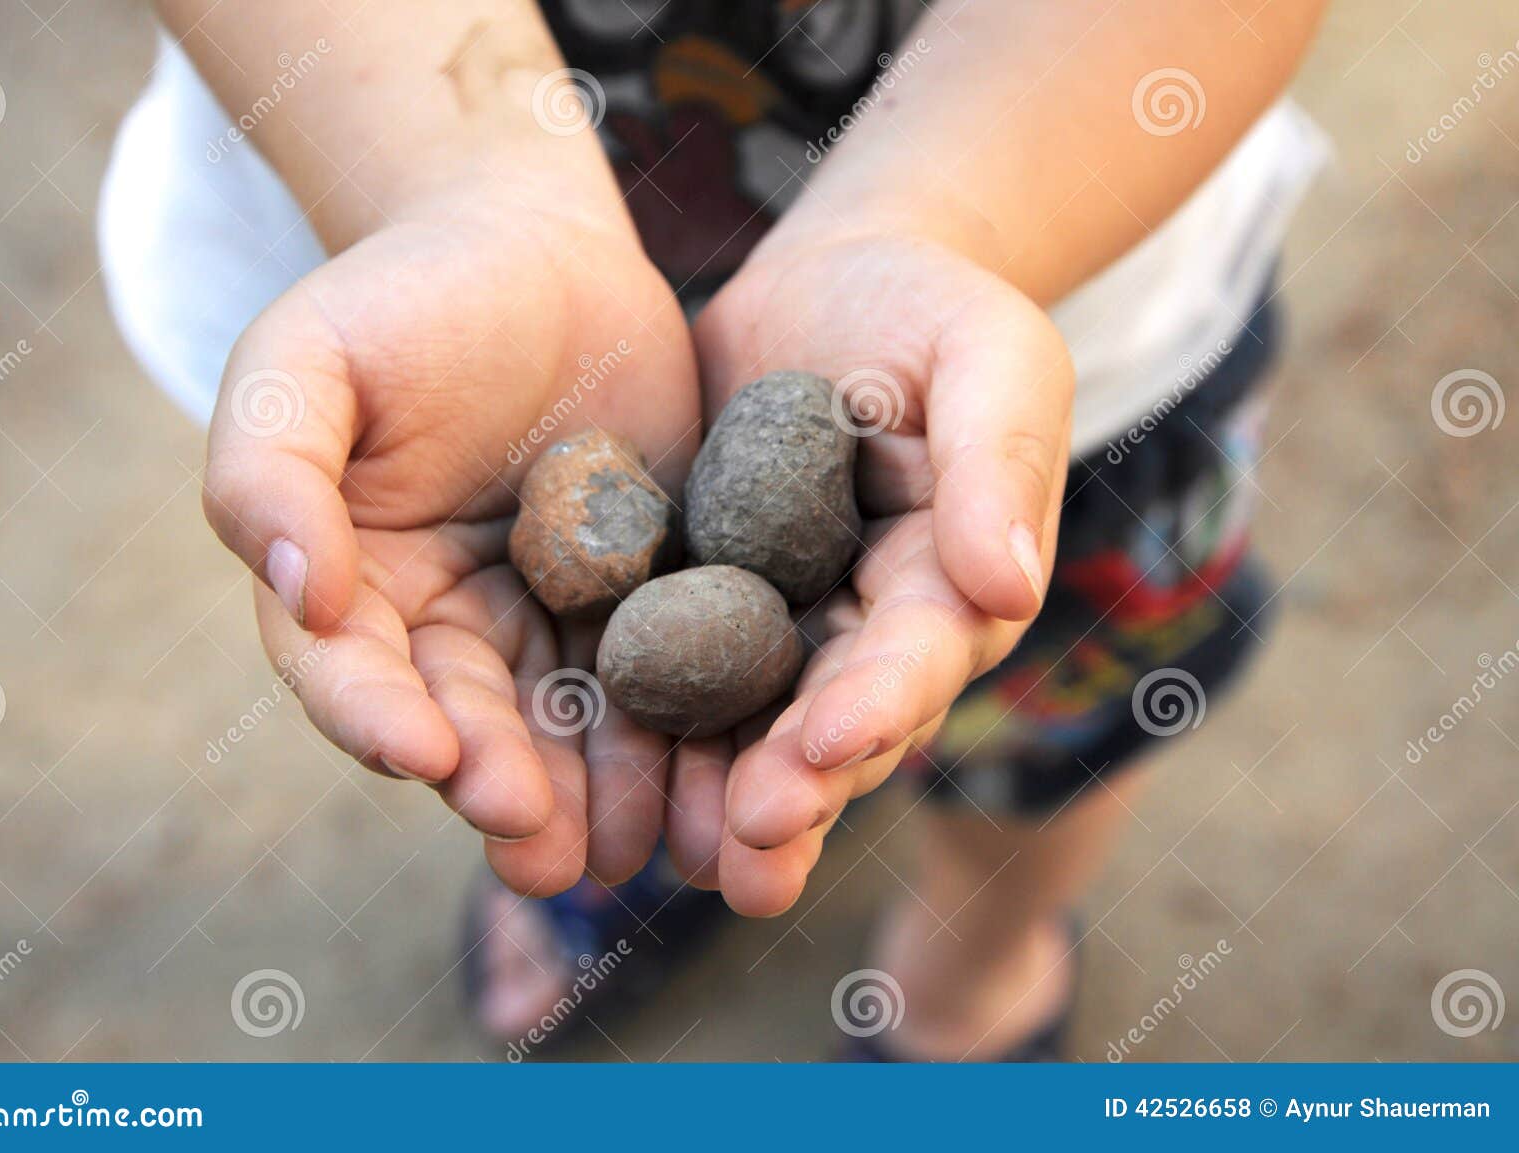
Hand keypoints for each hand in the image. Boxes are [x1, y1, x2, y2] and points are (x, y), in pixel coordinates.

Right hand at [203, 193, 699, 895]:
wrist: (533, 249)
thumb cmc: (401, 296)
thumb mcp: (305, 361)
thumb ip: (271, 470)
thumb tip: (295, 594)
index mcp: (354, 589)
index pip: (353, 673)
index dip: (379, 720)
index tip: (429, 757)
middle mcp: (449, 627)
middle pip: (470, 725)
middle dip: (502, 788)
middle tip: (542, 847)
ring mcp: (551, 620)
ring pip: (569, 724)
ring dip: (594, 793)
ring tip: (628, 852)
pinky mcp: (642, 600)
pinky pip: (661, 674)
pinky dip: (680, 731)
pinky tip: (708, 780)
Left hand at [675, 232, 1073, 914]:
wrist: (828, 289)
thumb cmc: (928, 309)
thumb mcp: (989, 356)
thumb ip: (999, 460)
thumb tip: (1006, 590)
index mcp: (950, 587)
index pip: (917, 654)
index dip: (878, 705)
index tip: (827, 746)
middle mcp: (867, 632)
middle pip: (834, 723)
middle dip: (797, 787)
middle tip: (747, 845)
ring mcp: (783, 628)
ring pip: (752, 726)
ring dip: (721, 795)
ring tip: (683, 860)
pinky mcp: (703, 606)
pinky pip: (673, 672)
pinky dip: (647, 726)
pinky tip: (600, 777)